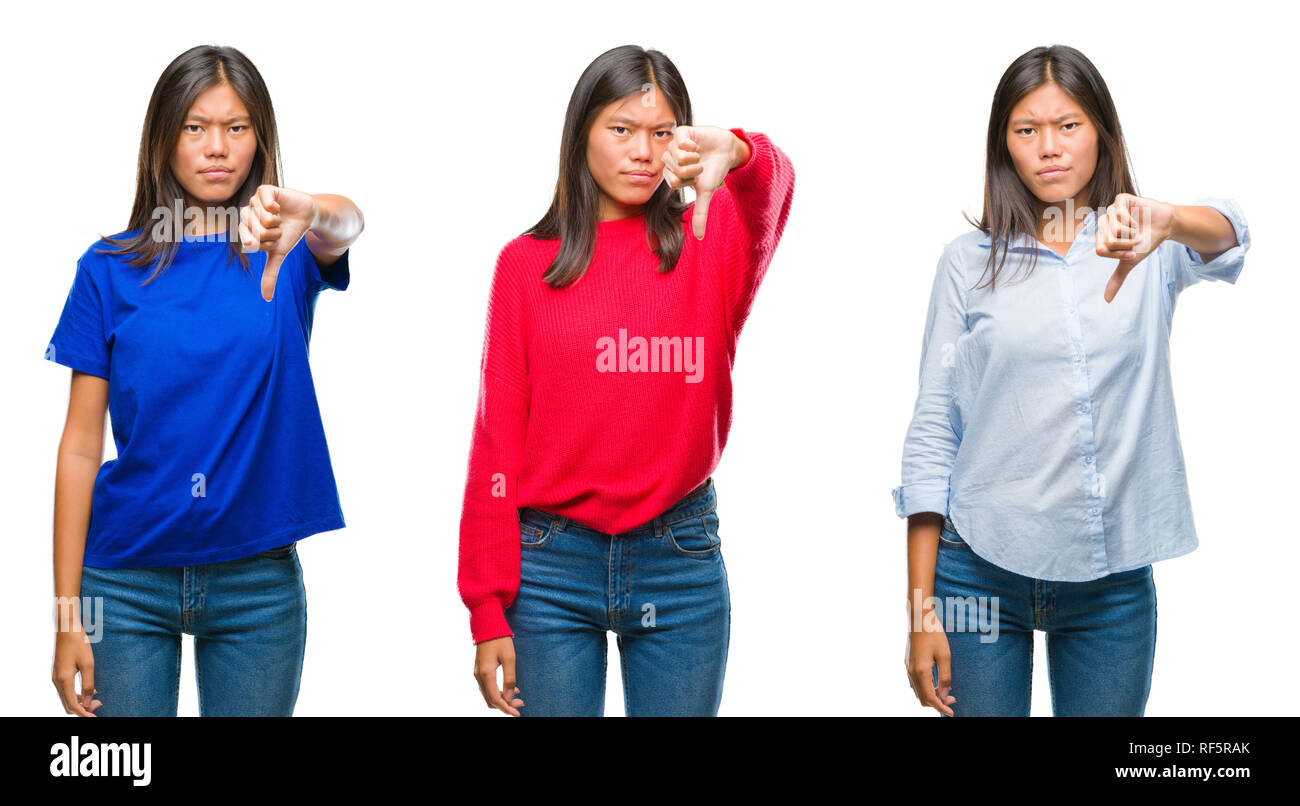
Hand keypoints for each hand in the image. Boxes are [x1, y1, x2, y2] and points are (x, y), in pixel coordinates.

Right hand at [52, 628, 100, 716]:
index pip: (72, 704)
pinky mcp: (59, 673)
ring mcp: (56, 677)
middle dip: (82, 709)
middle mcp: (57, 681)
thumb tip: (88, 702)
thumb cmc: (79, 643)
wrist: (67, 629)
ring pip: (66, 698)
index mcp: (63, 680)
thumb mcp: (88, 664)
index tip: (95, 717)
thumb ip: (88, 684)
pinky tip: (89, 691)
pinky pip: (66, 690)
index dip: (84, 713)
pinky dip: (76, 694)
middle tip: (99, 706)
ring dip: (80, 702)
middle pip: (68, 704)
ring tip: (96, 700)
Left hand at [239, 185, 317, 299]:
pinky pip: (264, 200)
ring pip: (264, 219)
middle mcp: (247, 214)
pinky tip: (279, 206)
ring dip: (277, 222)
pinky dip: (275, 207)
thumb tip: (266, 299)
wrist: (307, 216)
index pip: (249, 242)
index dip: (265, 244)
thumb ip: (270, 274)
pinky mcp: (265, 191)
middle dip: (274, 234)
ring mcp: (254, 201)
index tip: (272, 241)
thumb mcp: (279, 255)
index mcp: (246, 229)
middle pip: (257, 232)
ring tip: (280, 217)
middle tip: (279, 228)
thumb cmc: (290, 234)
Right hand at [473, 636, 523, 715]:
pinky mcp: (479, 670)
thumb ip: (510, 678)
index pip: (495, 699)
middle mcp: (479, 676)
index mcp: (486, 673)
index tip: (518, 713)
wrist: (488, 625)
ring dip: (502, 699)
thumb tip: (509, 697)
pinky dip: (498, 692)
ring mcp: (477, 673)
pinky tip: (511, 689)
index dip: (507, 708)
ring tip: (518, 697)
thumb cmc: (500, 639)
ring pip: (488, 695)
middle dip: (505, 705)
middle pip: (490, 700)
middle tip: (521, 703)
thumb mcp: (509, 658)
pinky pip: (487, 687)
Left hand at [663, 125, 747, 239]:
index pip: (672, 181)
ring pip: (677, 156)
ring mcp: (674, 145)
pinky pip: (680, 142)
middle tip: (700, 164)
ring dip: (694, 158)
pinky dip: (692, 146)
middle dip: (693, 169)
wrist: (727, 151)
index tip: (696, 177)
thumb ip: (700, 213)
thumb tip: (699, 238)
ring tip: (699, 154)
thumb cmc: (714, 171)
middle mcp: (670, 159)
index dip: (688, 180)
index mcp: (672, 174)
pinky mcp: (681, 132)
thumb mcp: (706, 193)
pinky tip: (696, 145)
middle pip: (675, 169)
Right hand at [905, 608, 956, 715]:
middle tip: (952, 698)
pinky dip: (925, 689)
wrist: (919, 619)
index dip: (941, 707)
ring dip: (931, 696)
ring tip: (946, 691)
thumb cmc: (934, 634)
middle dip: (937, 703)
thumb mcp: (945, 655)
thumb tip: (945, 694)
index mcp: (921, 671)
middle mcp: (912, 672)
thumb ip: (945, 676)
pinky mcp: (908, 664)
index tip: (952, 712)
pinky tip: (935, 683)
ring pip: (918, 692)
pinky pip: (915, 684)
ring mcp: (908, 668)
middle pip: (923, 698)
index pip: (930, 697)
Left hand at [1096, 192, 1173, 302]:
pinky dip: (1131, 221)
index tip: (1131, 253)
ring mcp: (1111, 210)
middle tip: (1136, 242)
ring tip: (1138, 231)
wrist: (1165, 226)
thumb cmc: (1146, 241)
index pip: (1100, 250)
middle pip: (1107, 240)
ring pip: (1113, 228)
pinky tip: (1138, 219)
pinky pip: (1118, 213)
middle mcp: (1103, 222)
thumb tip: (1107, 300)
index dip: (1117, 254)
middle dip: (1125, 245)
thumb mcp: (1130, 262)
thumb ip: (1117, 278)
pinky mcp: (1121, 199)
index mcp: (1101, 236)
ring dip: (1130, 234)